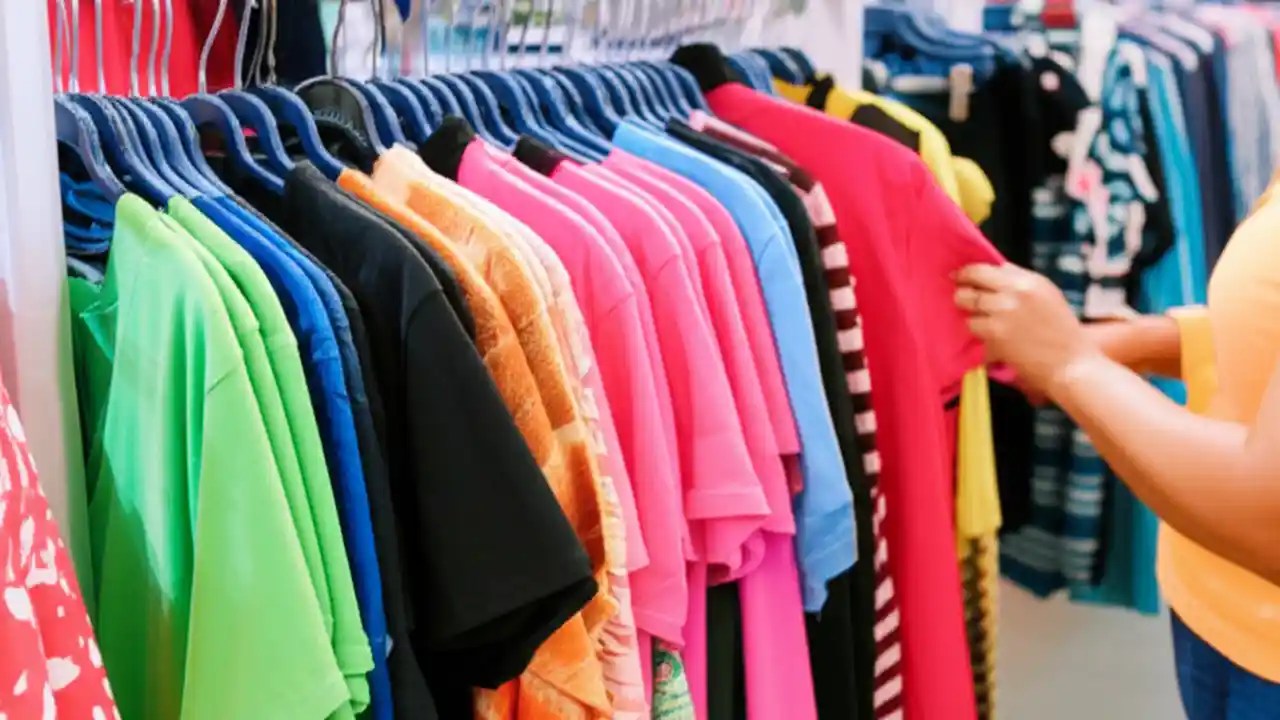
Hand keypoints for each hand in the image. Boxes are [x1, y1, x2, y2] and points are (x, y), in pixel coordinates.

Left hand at [954, 263, 1098, 397]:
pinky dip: (974, 329)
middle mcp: (1016, 291)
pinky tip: (984, 335)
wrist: (1070, 364)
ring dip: (967, 309)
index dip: (971, 271)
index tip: (962, 276)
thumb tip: (997, 270)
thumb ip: (1022, 283)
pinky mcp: (995, 332)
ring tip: (975, 318)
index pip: (990, 266)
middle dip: (962, 285)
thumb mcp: (1048, 297)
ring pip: (968, 301)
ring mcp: (1004, 310)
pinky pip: (971, 324)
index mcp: (1030, 280)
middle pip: (974, 276)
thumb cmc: (1062, 333)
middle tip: (959, 293)